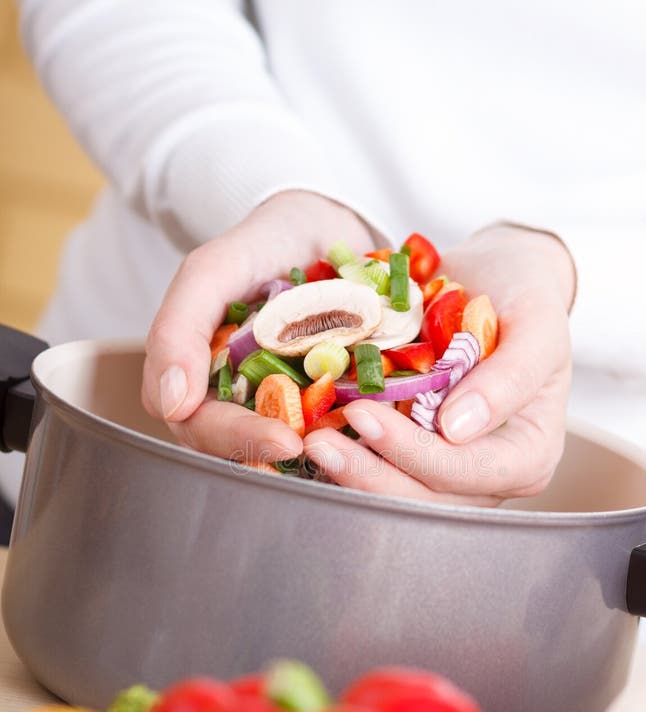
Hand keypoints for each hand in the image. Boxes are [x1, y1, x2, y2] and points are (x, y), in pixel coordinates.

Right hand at [141, 191, 373, 461]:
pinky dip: (353, 436)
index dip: (239, 438)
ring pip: (291, 448)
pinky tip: (374, 433)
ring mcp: (287, 406)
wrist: (326, 223)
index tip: (283, 440)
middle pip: (244, 448)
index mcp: (201, 380)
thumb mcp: (211, 273)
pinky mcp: (331, 404)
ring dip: (315, 455)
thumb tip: (171, 405)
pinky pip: (339, 431)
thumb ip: (177, 330)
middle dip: (276, 452)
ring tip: (347, 451)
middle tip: (312, 448)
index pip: (205, 427)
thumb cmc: (261, 245)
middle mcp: (241, 402)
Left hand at [303, 225, 575, 504]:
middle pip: (425, 499)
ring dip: (351, 474)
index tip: (364, 414)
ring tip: (311, 443)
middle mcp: (488, 476)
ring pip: (396, 495)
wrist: (499, 277)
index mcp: (527, 456)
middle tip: (318, 442)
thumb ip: (511, 377)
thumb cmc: (525, 297)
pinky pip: (378, 468)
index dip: (412, 451)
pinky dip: (346, 455)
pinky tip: (313, 436)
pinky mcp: (415, 456)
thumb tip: (458, 428)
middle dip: (370, 475)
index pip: (466, 472)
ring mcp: (449, 471)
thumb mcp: (536, 323)